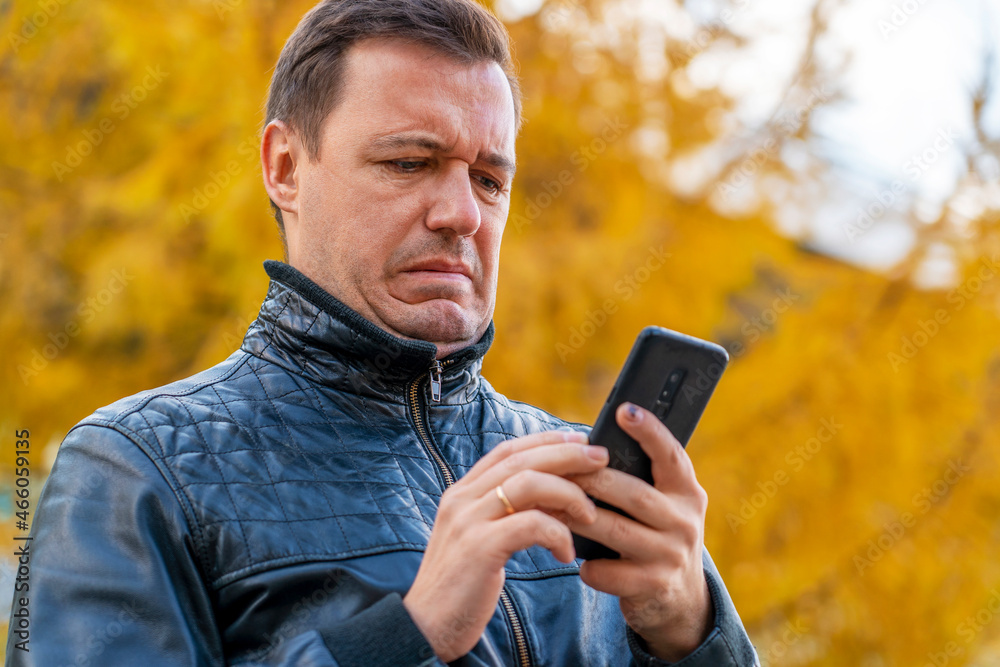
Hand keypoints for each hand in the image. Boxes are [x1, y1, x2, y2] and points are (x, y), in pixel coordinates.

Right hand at [403, 430, 608, 661]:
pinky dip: (558, 534)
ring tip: (590, 514)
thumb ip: (507, 513)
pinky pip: (531, 525)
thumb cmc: (462, 586)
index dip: (546, 440)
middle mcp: (462, 499)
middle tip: (600, 458)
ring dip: (568, 493)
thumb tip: (554, 494)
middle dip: (566, 454)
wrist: (425, 626)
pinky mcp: (479, 549)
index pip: (507, 450)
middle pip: (522, 460)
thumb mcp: (481, 539)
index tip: (579, 439)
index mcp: (461, 493)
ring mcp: (468, 522)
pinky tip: (567, 554)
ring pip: (528, 483)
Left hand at [568, 402, 713, 660]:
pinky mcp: (654, 586)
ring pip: (615, 531)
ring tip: (549, 506)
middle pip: (633, 494)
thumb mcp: (662, 504)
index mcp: (686, 491)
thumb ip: (638, 479)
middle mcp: (685, 521)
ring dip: (578, 518)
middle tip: (558, 468)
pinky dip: (587, 565)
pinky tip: (573, 557)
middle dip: (593, 480)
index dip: (649, 431)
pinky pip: (609, 572)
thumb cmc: (655, 533)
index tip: (625, 410)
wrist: (679, 597)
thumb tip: (586, 446)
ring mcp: (671, 556)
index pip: (670, 456)